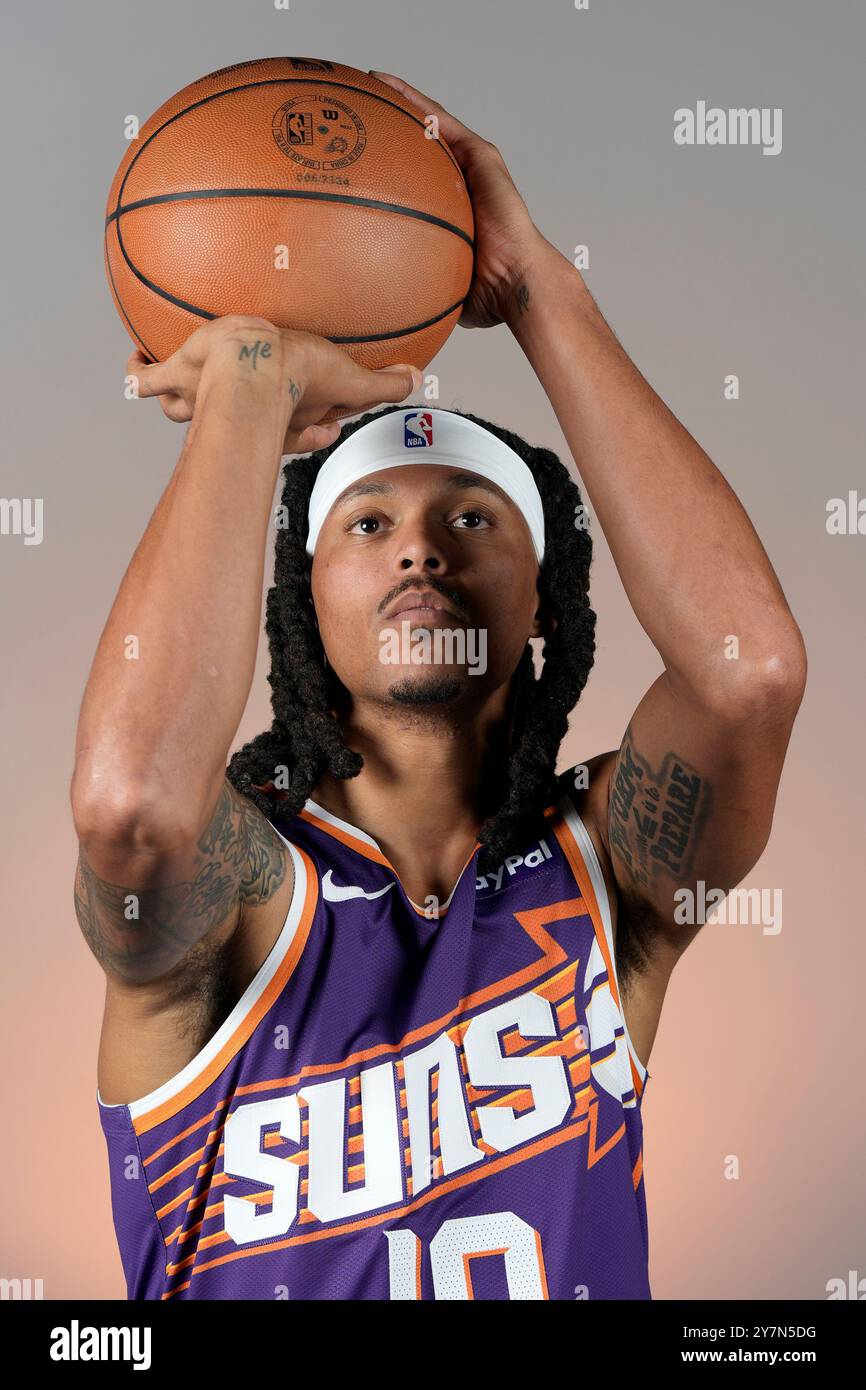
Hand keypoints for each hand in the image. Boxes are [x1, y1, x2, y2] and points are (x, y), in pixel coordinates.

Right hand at [126, 316, 421, 453]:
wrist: (247, 364)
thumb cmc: (294, 374)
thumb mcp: (347, 375)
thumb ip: (383, 384)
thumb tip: (420, 380)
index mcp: (280, 419)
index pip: (300, 433)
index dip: (312, 434)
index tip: (324, 429)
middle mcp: (239, 416)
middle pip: (241, 427)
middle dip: (255, 425)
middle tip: (264, 412)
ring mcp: (201, 398)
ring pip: (187, 406)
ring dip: (188, 402)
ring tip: (184, 388)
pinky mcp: (174, 378)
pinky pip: (146, 379)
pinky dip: (138, 373)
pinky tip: (133, 364)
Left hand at [369, 69, 547, 328]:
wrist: (515, 283)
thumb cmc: (484, 296)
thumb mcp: (436, 286)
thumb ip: (412, 284)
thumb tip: (378, 310)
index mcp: (451, 209)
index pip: (415, 179)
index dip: (388, 163)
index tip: (355, 155)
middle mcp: (462, 182)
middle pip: (420, 144)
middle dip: (390, 124)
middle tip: (356, 109)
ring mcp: (473, 166)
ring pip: (430, 124)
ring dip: (400, 101)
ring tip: (367, 82)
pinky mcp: (482, 156)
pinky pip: (442, 122)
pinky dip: (414, 102)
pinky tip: (386, 85)